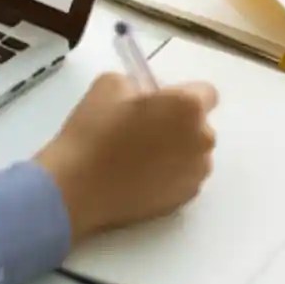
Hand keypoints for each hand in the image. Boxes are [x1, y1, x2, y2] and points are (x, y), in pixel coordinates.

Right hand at [35, 74, 217, 245]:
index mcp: (189, 107)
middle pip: (198, 124)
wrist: (78, 187)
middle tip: (142, 128)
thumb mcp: (109, 84)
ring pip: (192, 152)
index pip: (206, 92)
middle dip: (178, 123)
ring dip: (175, 149)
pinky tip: (139, 177)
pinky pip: (183, 177)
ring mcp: (196, 173)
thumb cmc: (94, 131)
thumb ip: (138, 84)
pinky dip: (168, 174)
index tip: (155, 102)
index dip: (180, 94)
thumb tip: (146, 97)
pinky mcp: (185, 199)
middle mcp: (202, 140)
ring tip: (138, 157)